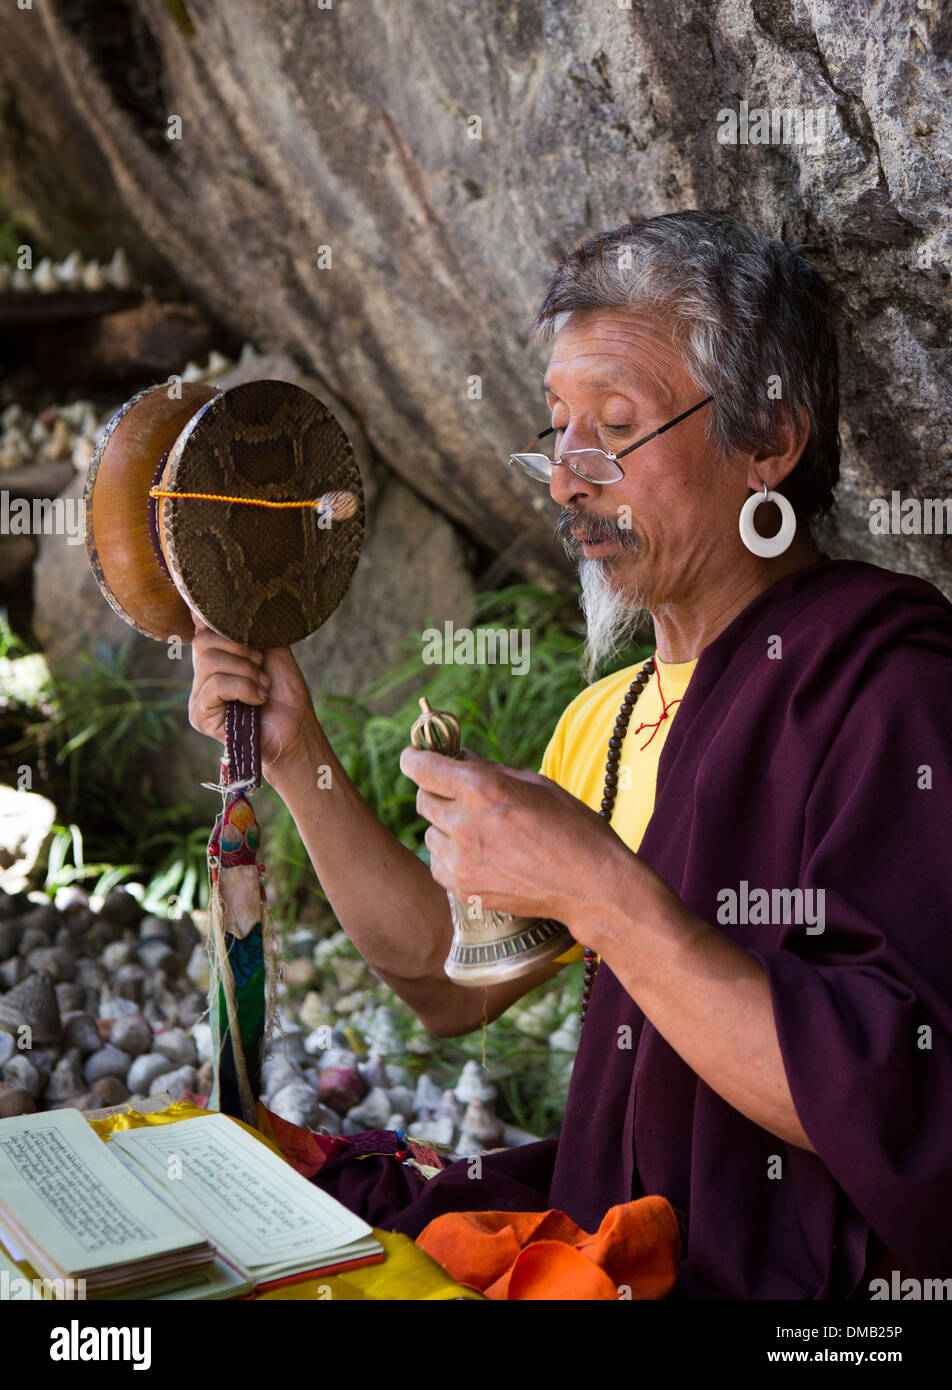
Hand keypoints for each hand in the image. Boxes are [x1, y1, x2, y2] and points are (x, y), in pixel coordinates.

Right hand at [188, 615, 318, 770]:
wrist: (297, 728)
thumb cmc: (285, 692)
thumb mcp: (270, 650)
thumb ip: (246, 630)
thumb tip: (209, 610)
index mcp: (215, 659)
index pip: (203, 630)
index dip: (221, 625)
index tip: (248, 636)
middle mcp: (202, 677)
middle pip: (204, 642)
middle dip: (241, 650)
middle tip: (262, 667)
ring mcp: (198, 697)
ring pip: (210, 662)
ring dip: (246, 671)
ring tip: (263, 686)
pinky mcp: (200, 716)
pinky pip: (215, 685)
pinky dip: (243, 688)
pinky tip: (258, 699)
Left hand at [398, 744, 636, 941]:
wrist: (590, 886)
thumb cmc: (572, 828)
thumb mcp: (535, 784)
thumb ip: (489, 770)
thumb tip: (460, 756)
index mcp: (481, 788)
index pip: (420, 767)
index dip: (415, 759)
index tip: (416, 757)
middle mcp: (463, 823)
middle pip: (422, 799)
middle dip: (437, 792)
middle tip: (462, 795)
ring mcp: (460, 860)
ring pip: (429, 833)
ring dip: (446, 827)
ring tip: (480, 831)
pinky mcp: (462, 888)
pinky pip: (438, 863)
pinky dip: (451, 857)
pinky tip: (481, 856)